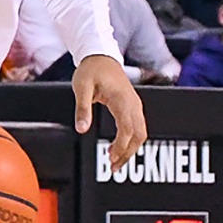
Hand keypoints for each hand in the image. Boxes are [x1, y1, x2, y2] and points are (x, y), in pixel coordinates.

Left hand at [73, 53, 146, 170]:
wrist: (100, 55)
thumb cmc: (91, 70)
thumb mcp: (81, 87)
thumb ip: (82, 109)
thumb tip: (82, 128)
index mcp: (122, 99)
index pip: (127, 129)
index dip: (120, 147)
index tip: (110, 158)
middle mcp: (133, 103)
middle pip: (139, 135)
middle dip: (128, 153)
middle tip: (113, 167)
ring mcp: (135, 104)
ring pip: (141, 133)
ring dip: (131, 149)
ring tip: (116, 161)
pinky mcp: (133, 105)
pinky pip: (138, 127)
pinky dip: (132, 140)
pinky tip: (120, 148)